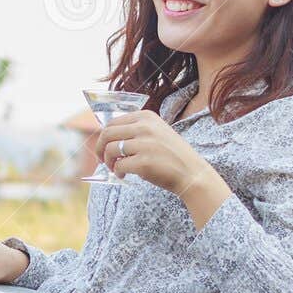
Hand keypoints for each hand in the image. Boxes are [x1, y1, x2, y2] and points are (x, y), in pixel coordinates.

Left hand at [94, 109, 224, 206]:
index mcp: (146, 117)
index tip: (104, 147)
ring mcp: (144, 144)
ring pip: (110, 150)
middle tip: (103, 160)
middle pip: (107, 134)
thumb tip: (106, 135)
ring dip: (108, 162)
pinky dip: (117, 172)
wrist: (192, 173)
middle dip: (100, 148)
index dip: (103, 137)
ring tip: (115, 169)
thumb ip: (135, 130)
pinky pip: (118, 165)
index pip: (112, 122)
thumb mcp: (156, 132)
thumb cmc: (171, 155)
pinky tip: (124, 175)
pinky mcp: (143, 162)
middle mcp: (145, 127)